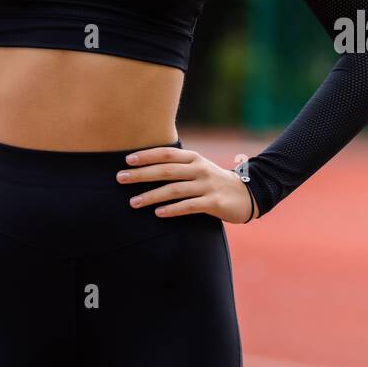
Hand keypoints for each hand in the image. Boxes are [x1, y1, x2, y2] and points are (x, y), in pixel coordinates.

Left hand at [116, 146, 257, 223]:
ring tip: (133, 202)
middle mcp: (199, 169)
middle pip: (166, 170)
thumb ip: (178, 166)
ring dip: (151, 196)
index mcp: (193, 158)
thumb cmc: (213, 181)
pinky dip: (173, 209)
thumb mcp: (198, 168)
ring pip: (174, 189)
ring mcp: (207, 185)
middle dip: (141, 174)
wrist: (247, 194)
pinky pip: (189, 206)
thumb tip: (146, 166)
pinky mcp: (214, 203)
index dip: (146, 156)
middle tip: (120, 178)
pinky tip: (158, 213)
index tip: (126, 160)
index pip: (166, 153)